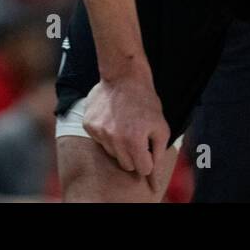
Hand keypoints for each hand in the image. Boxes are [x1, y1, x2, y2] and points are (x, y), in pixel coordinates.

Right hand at [82, 72, 171, 189]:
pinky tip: (111, 119)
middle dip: (133, 155)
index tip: (147, 149)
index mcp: (134, 141)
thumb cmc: (145, 101)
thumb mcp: (161, 126)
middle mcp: (114, 140)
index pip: (142, 169)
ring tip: (124, 125)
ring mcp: (99, 132)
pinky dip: (106, 134)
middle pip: (126, 165)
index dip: (147, 159)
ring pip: (111, 153)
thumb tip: (153, 174)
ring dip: (119, 144)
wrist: (123, 76)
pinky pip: (99, 140)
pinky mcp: (88, 125)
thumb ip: (158, 152)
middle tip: (136, 136)